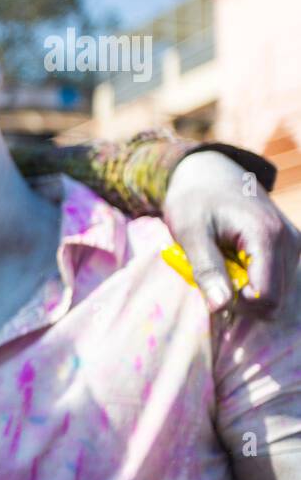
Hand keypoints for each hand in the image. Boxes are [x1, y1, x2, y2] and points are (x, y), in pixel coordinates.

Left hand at [164, 150, 300, 316]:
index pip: (266, 297)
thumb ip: (206, 270)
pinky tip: (233, 258)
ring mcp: (294, 244)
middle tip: (213, 274)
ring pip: (275, 293)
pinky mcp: (291, 247)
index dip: (237, 304)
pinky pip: (275, 279)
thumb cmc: (194, 200)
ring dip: (244, 287)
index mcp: (267, 236)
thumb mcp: (190, 233)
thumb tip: (220, 306)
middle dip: (239, 297)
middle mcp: (290, 242)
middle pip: (273, 300)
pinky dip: (250, 278)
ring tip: (222, 261)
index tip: (212, 286)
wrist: (209, 172)